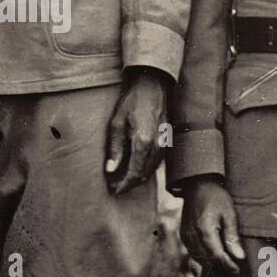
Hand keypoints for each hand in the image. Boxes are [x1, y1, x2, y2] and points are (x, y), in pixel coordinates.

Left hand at [104, 67, 166, 194]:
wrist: (153, 85)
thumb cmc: (132, 101)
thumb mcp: (117, 123)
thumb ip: (115, 149)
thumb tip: (110, 170)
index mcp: (143, 143)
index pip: (134, 174)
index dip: (124, 185)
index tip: (114, 191)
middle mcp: (157, 147)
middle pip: (143, 175)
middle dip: (129, 184)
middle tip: (115, 186)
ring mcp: (164, 144)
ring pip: (151, 170)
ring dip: (137, 177)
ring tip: (122, 178)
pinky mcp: (166, 141)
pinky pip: (157, 162)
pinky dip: (145, 168)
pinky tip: (135, 167)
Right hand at [179, 176, 245, 272]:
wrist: (198, 186)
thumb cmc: (216, 198)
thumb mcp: (229, 214)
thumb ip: (232, 236)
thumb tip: (239, 257)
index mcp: (205, 229)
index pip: (217, 255)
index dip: (228, 265)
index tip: (238, 270)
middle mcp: (192, 234)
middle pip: (207, 259)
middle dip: (221, 266)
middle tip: (234, 269)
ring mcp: (186, 235)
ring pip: (198, 258)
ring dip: (211, 264)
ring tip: (225, 264)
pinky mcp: (183, 234)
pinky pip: (192, 252)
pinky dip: (202, 257)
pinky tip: (212, 257)